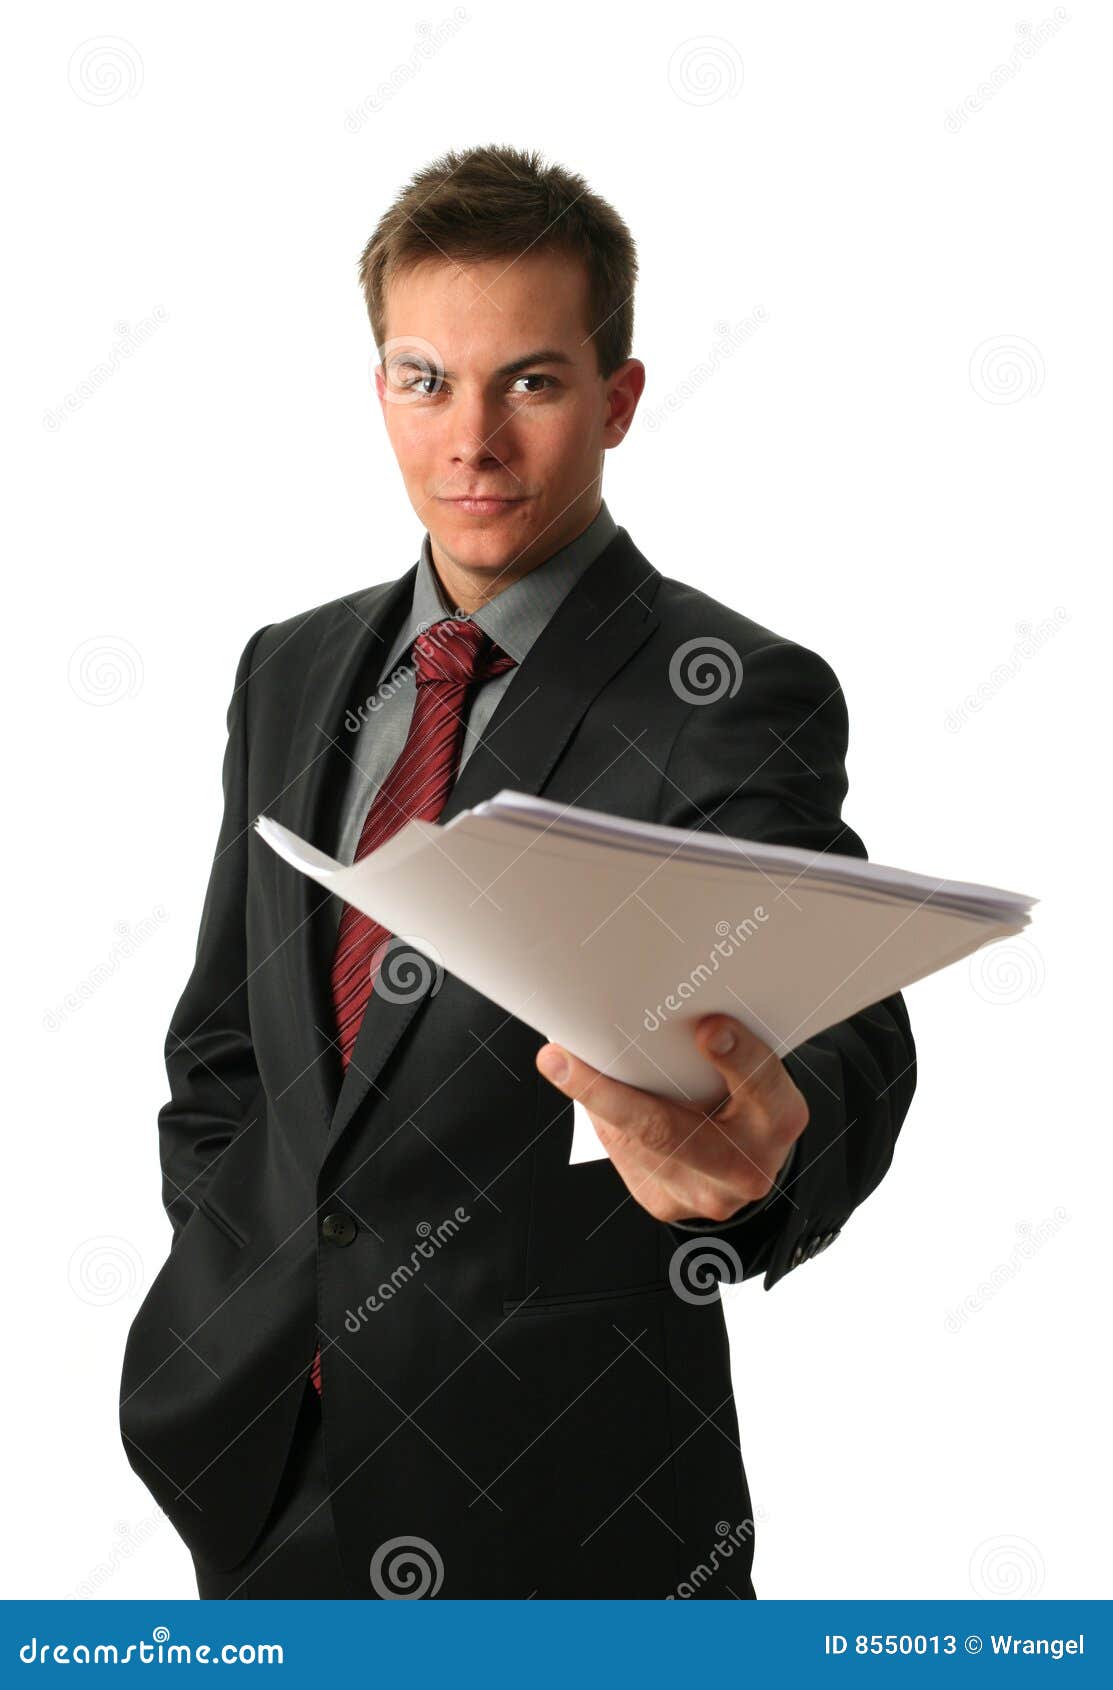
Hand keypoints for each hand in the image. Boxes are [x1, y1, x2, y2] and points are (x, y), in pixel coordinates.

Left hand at [535, 1015, 808, 1224]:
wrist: (746, 1162)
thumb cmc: (744, 1095)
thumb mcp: (752, 1071)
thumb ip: (724, 1046)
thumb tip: (650, 1003)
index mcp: (780, 1118)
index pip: (761, 1083)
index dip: (738, 1056)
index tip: (710, 1027)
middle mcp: (746, 1166)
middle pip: (669, 1132)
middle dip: (608, 1095)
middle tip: (558, 1060)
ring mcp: (704, 1196)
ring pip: (632, 1142)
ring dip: (591, 1100)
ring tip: (558, 1061)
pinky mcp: (665, 1205)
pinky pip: (624, 1156)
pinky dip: (603, 1119)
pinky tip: (584, 1089)